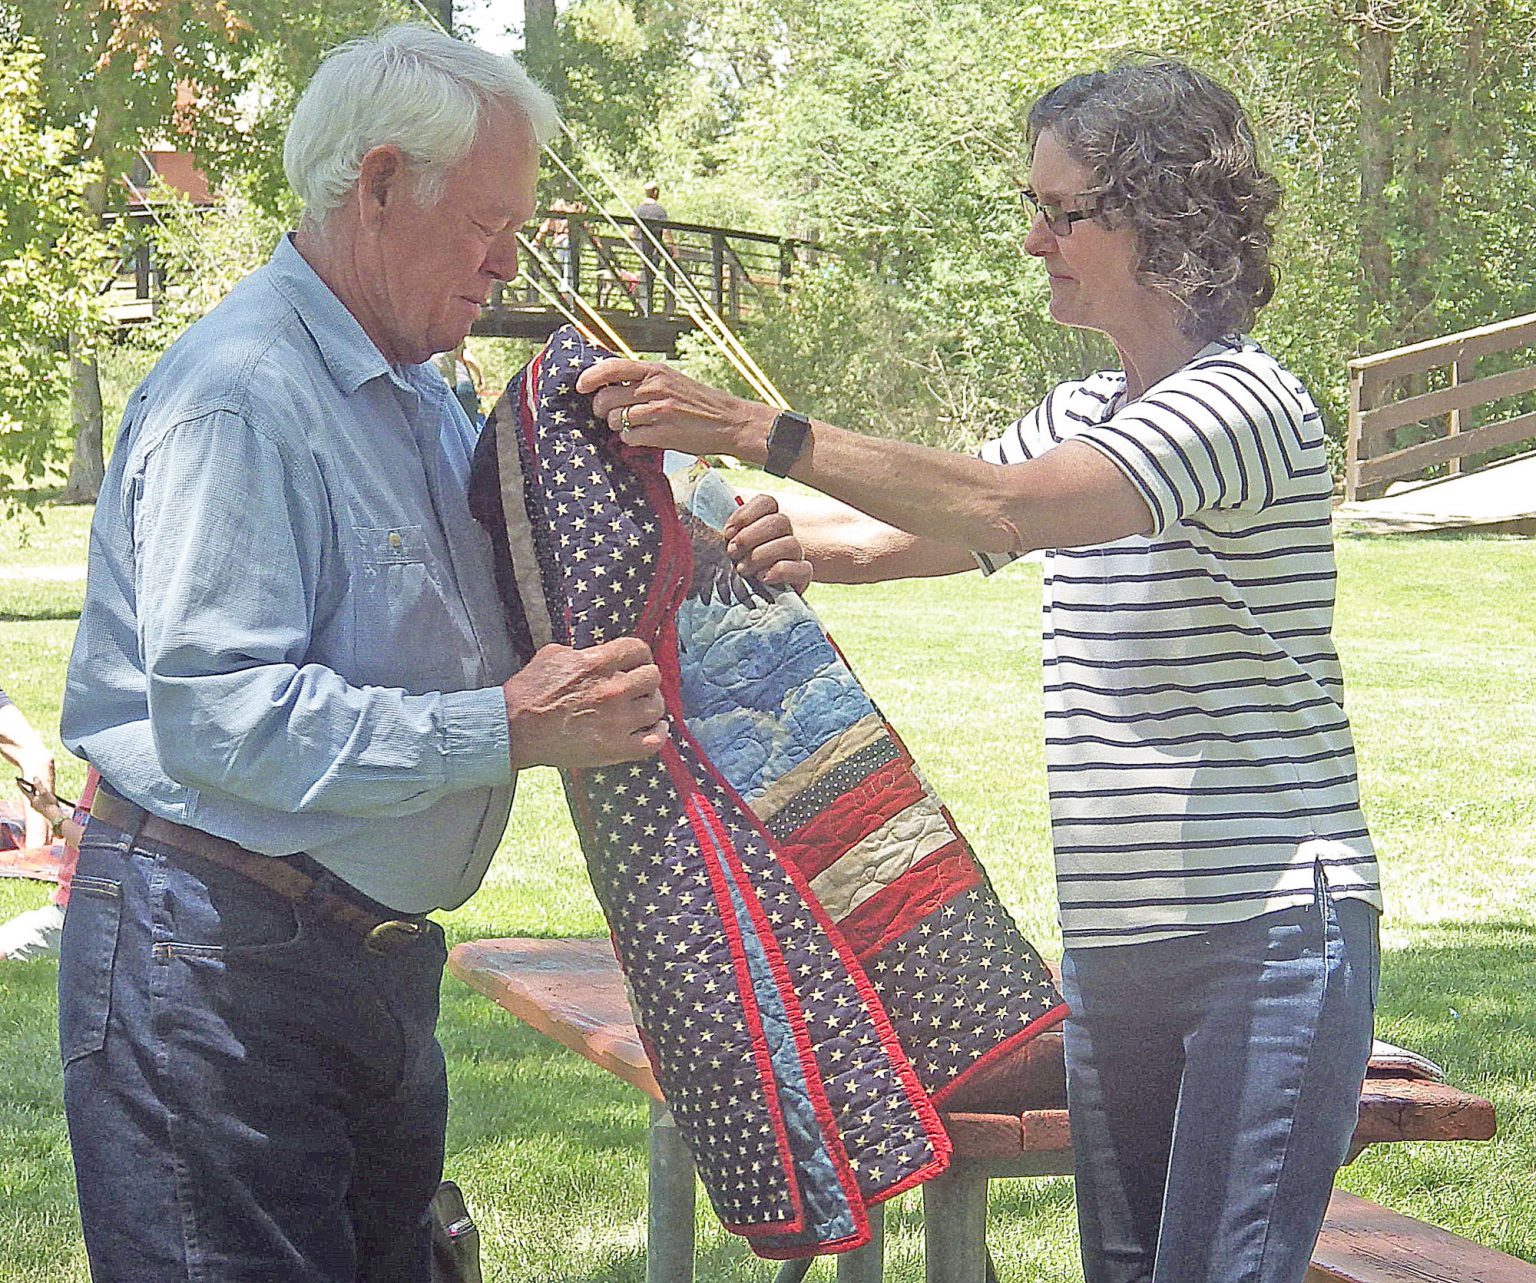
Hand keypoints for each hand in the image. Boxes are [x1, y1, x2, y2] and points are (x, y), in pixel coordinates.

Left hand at [16, 753, 55, 813]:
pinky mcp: (41, 810)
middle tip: (30, 784)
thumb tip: (34, 777)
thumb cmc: (50, 804)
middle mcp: (32, 804)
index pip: (25, 790)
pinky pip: (39, 803)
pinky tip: (46, 799)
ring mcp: (37, 808)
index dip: (21, 785)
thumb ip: (39, 785)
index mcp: (32, 799)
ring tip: (41, 791)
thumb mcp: (45, 793)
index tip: (17, 780)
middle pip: (30, 794)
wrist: (55, 816)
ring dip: (37, 794)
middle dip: (31, 789)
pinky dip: (41, 799)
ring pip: (35, 799)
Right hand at [502, 638, 668, 768]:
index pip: (638, 649)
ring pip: (657, 707)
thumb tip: (598, 653)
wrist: (515, 729)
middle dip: (645, 679)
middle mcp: (614, 689)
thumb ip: (583, 651)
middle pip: (653, 677)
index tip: (635, 662)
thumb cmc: (530, 691)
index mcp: (598, 663)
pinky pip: (654, 741)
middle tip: (636, 686)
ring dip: (651, 705)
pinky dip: (659, 734)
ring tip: (641, 707)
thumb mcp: (553, 655)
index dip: (638, 655)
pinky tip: (654, 728)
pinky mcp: (616, 748)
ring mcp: (618, 721)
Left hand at [575, 358, 775, 460]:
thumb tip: (609, 384)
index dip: (590, 377)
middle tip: (608, 414)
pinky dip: (630, 440)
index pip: (611, 367)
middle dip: (601, 410)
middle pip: (606, 398)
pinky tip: (644, 437)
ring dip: (617, 426)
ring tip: (632, 425)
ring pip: (614, 420)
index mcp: (655, 371)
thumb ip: (643, 380)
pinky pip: (629, 438)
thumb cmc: (698, 402)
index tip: (580, 386)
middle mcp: (654, 388)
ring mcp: (658, 411)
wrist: (729, 421)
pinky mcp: (662, 433)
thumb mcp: (671, 379)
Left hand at [724, 493, 811, 592]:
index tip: (727, 532)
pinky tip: (763, 578)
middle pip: (779, 521)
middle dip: (750, 537)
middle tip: (732, 552)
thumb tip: (721, 514)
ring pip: (791, 544)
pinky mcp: (802, 576)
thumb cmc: (733, 568)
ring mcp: (796, 555)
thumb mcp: (727, 547)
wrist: (747, 599)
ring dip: (762, 556)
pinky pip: (803, 569)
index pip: (767, 502)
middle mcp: (784, 534)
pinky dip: (781, 571)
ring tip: (742, 569)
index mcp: (766, 521)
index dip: (746, 514)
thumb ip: (727, 531)